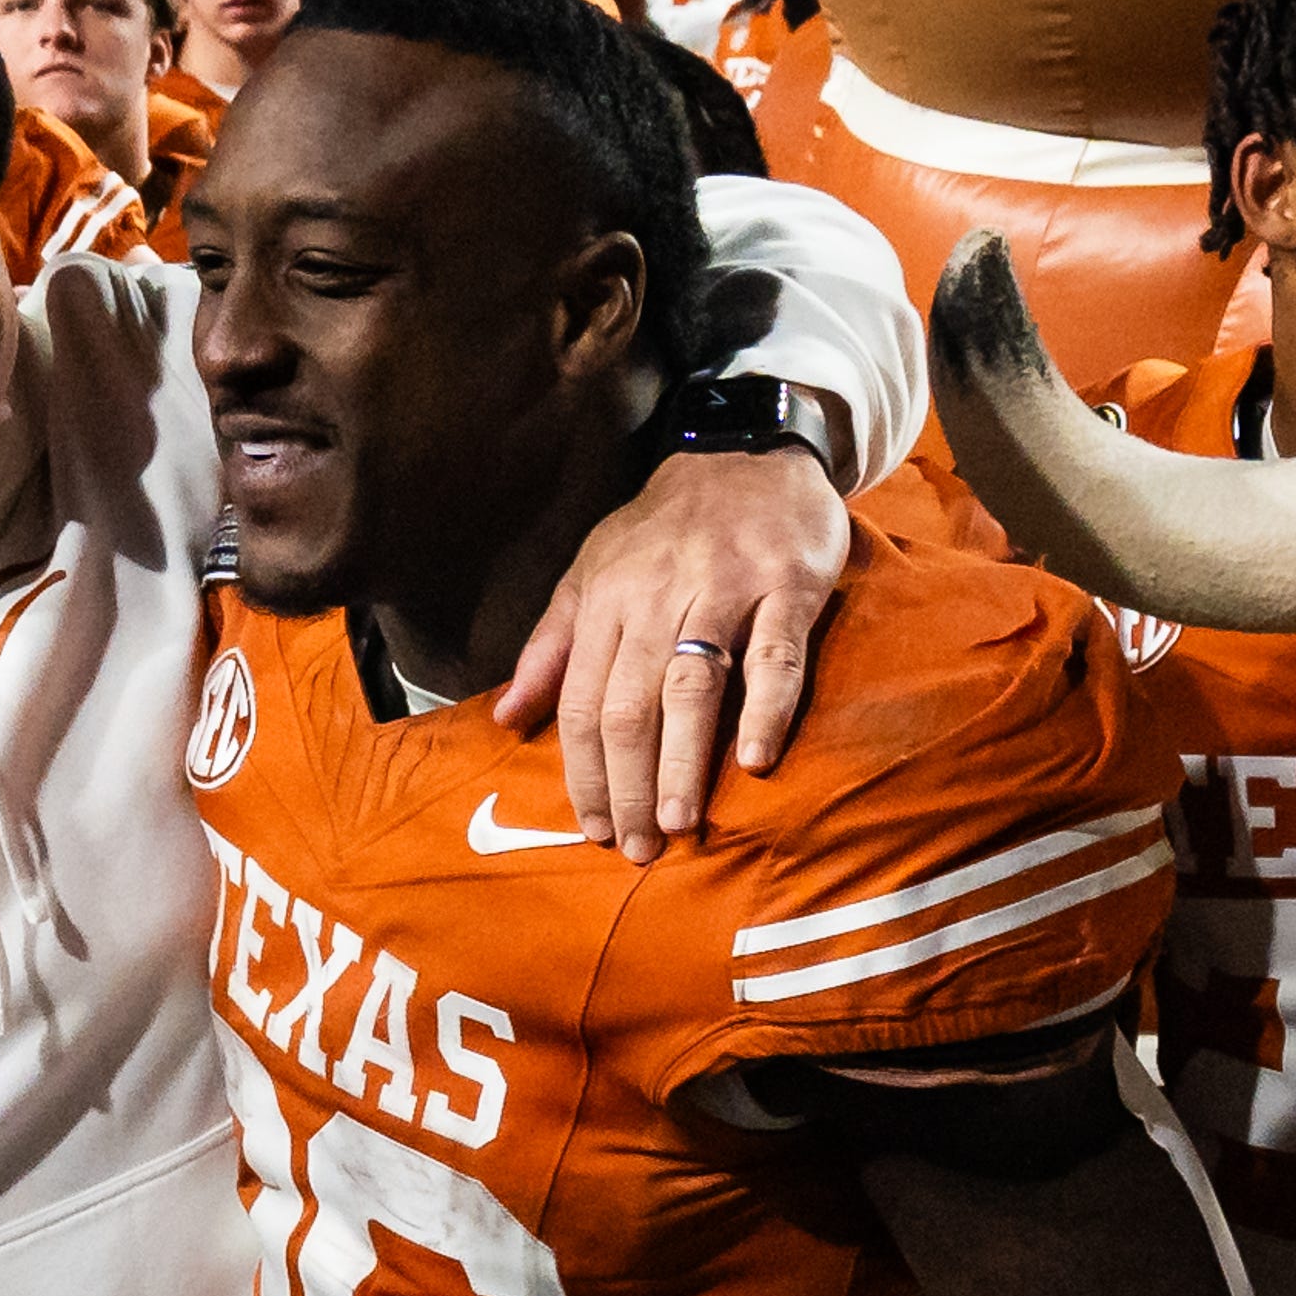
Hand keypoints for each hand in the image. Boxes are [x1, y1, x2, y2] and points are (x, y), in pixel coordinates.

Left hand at [493, 444, 848, 862]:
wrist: (747, 448)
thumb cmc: (664, 527)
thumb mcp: (593, 571)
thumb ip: (551, 646)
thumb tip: (507, 718)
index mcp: (607, 600)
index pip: (584, 700)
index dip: (583, 771)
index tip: (589, 827)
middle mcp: (659, 596)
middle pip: (632, 703)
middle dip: (627, 783)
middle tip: (635, 846)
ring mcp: (726, 589)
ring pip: (694, 684)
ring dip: (681, 760)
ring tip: (677, 821)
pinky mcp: (788, 584)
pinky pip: (776, 654)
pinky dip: (767, 708)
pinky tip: (757, 759)